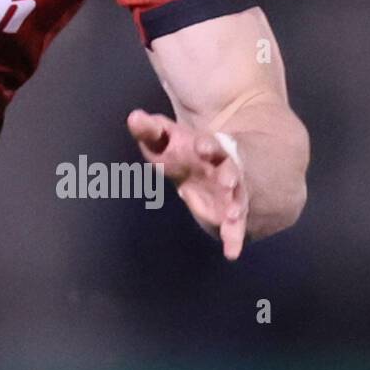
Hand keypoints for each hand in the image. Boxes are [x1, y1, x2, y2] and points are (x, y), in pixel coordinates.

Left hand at [126, 109, 248, 259]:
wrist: (201, 167)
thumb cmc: (180, 150)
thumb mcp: (162, 138)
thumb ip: (149, 130)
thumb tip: (133, 117)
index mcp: (208, 148)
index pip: (211, 144)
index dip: (207, 144)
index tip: (201, 146)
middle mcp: (223, 169)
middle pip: (230, 171)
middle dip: (229, 175)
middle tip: (228, 182)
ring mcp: (229, 192)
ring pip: (236, 198)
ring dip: (235, 206)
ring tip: (232, 215)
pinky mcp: (228, 211)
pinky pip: (234, 227)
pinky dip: (233, 238)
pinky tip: (232, 252)